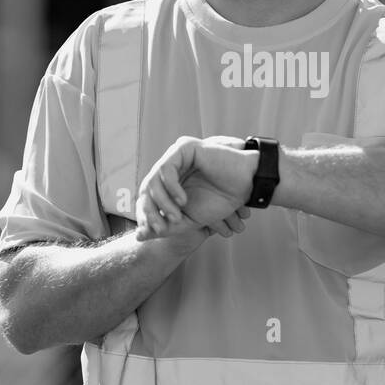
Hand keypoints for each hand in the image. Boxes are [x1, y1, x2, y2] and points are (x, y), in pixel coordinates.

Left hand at [136, 136, 256, 239]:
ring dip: (161, 202)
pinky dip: (171, 188)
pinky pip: (166, 169)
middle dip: (150, 211)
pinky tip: (183, 201)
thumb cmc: (220, 201)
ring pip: (152, 179)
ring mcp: (176, 156)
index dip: (145, 215)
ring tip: (176, 216)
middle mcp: (170, 168)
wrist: (246, 187)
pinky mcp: (184, 148)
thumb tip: (138, 236)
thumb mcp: (189, 220)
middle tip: (160, 228)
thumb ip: (165, 227)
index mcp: (170, 183)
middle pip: (146, 189)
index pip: (146, 197)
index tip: (155, 232)